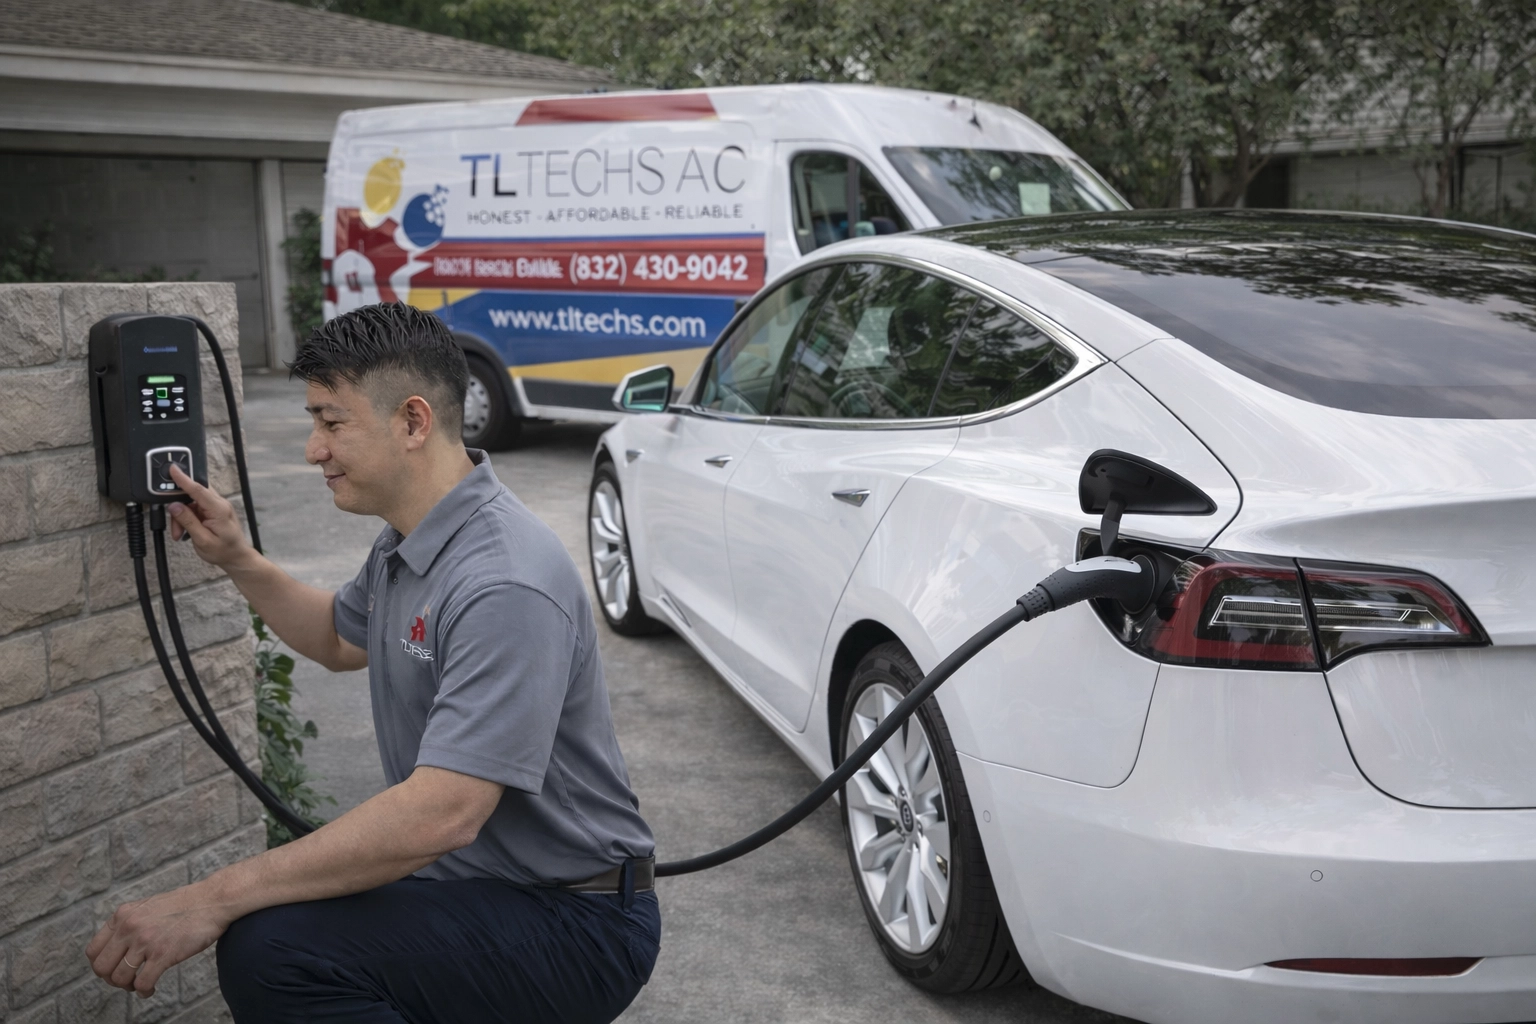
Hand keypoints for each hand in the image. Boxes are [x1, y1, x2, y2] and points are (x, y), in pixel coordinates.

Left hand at [86, 885, 230, 997]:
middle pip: (101, 968)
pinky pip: (142, 984)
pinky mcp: (163, 954)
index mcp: (122, 915)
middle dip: (112, 980)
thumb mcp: (147, 906)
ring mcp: (145, 941)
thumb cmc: (185, 905)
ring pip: (119, 978)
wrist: (213, 900)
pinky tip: (151, 989)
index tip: (114, 969)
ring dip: (129, 987)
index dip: (101, 966)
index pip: (93, 951)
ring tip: (141, 985)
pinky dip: (144, 991)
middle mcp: (129, 927)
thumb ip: (129, 923)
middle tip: (126, 980)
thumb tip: (116, 948)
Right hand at [166, 465, 251, 567]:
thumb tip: (174, 506)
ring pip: (191, 502)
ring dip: (182, 516)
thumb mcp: (202, 540)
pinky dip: (187, 517)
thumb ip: (188, 521)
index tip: (173, 469)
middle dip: (179, 508)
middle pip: (192, 495)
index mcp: (219, 509)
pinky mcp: (213, 510)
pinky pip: (195, 507)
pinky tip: (186, 530)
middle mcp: (219, 504)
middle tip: (175, 527)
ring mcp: (217, 506)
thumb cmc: (223, 551)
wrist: (237, 557)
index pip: (199, 490)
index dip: (184, 479)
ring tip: (180, 533)